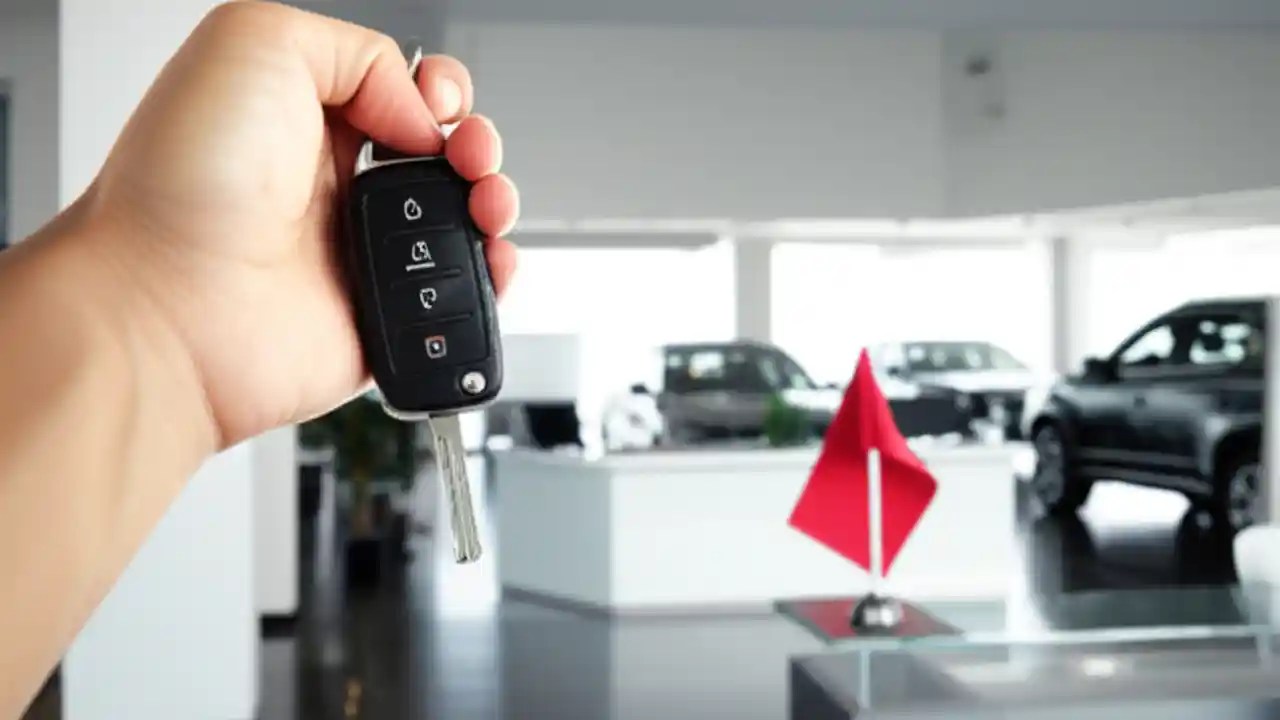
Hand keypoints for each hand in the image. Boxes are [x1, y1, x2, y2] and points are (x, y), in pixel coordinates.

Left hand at [73, 1, 518, 446]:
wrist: (167, 307)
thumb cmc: (182, 185)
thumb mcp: (256, 41)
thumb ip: (356, 50)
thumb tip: (418, 113)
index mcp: (305, 120)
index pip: (403, 95)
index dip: (439, 93)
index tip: (438, 106)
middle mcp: (334, 188)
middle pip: (445, 158)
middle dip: (477, 146)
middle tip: (466, 157)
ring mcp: (361, 258)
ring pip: (463, 225)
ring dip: (494, 205)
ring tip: (483, 204)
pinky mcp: (382, 321)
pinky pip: (460, 301)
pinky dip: (492, 279)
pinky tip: (486, 258)